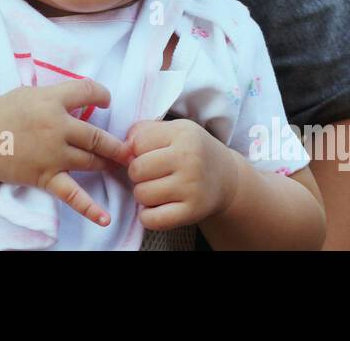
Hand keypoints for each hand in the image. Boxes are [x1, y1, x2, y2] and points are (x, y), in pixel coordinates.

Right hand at [0, 80, 133, 226]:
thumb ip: (55, 96)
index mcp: (51, 100)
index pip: (87, 91)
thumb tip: (81, 97)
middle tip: (131, 148)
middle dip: (117, 143)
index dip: (102, 95)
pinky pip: (72, 194)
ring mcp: (52, 154)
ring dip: (108, 164)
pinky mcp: (46, 176)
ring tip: (121, 166)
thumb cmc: (1, 114)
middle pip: (96, 135)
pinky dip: (89, 208)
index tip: (106, 100)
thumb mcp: (28, 94)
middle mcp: (56, 126)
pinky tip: (105, 218)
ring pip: (91, 160)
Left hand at [125, 119, 240, 230]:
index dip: (137, 151)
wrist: (227, 178)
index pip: (137, 143)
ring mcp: (192, 186)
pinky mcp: (193, 211)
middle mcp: (189, 158)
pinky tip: (157, 207)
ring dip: (143, 194)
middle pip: (136, 170)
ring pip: (141, 194)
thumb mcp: (174, 130)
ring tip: (158, 189)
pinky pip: (152, 219)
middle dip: (138, 174)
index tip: (151, 154)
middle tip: (152, 174)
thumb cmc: (192, 152)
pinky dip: (148, 216)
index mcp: (183, 133)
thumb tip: (123, 148)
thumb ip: (144, 131)